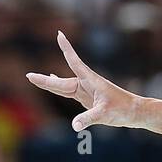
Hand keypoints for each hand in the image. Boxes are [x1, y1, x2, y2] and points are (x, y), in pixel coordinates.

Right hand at [26, 30, 142, 131]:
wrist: (134, 112)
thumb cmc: (122, 110)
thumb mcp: (105, 114)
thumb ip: (89, 119)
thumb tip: (74, 126)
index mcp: (90, 81)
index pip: (74, 62)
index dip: (66, 49)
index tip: (59, 34)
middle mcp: (86, 84)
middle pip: (61, 81)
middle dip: (44, 80)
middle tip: (27, 76)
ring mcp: (86, 91)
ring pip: (63, 86)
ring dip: (49, 83)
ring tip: (33, 78)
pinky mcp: (87, 99)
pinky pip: (69, 91)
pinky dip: (59, 86)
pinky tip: (52, 80)